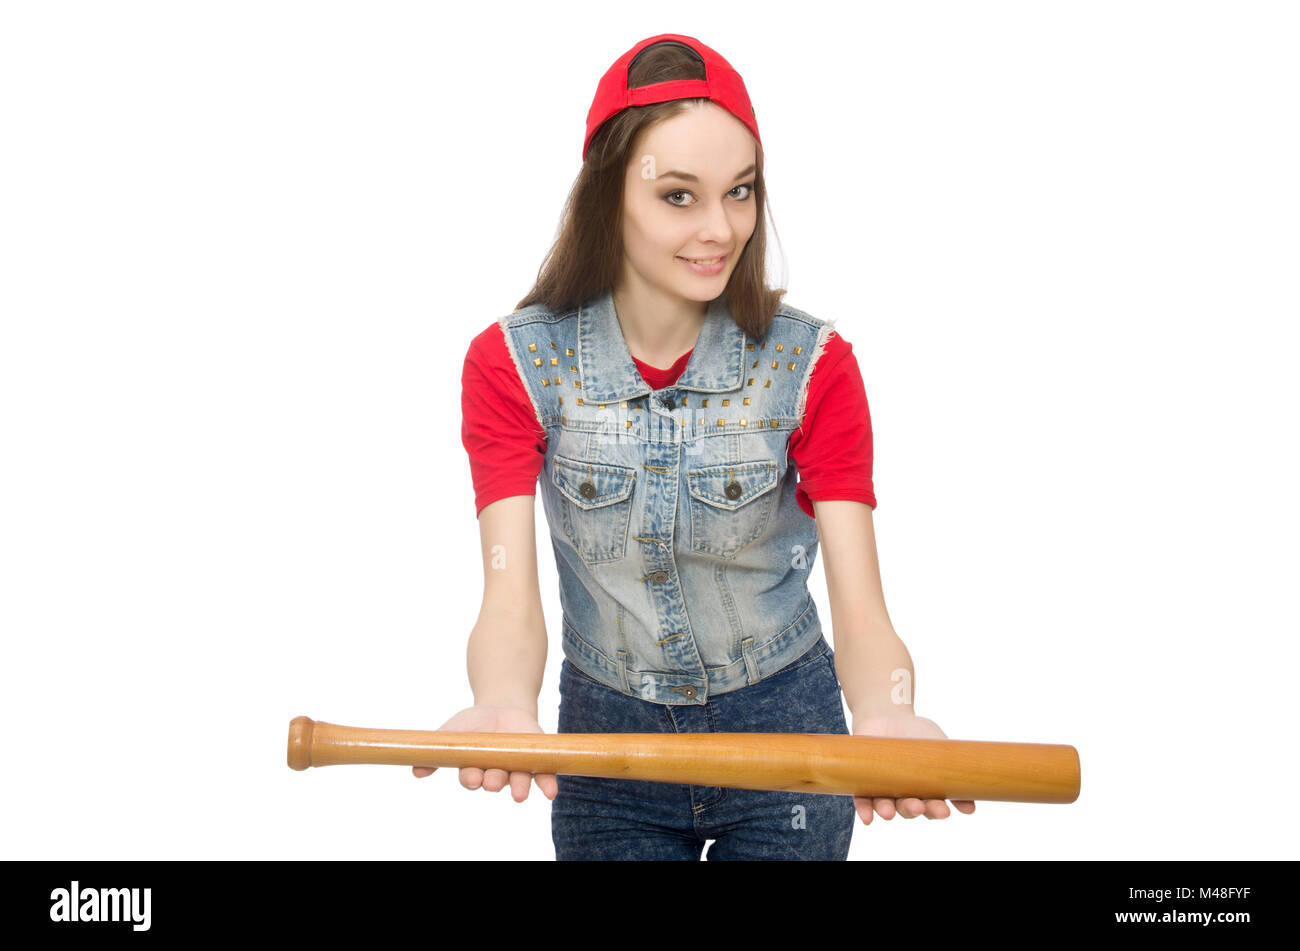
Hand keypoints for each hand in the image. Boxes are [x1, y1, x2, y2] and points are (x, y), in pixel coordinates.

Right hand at [411, 705, 557, 802]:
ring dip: (519, 788)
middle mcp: (496, 773)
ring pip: (518, 781)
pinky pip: (543, 775)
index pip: (471, 778)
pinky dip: (547, 784)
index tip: (472, 776)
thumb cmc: (472, 724)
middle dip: (493, 782)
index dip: (471, 778)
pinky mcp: (536, 760)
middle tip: (492, 782)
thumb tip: (415, 771)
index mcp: (474, 769)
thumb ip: (436, 750)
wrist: (502, 706)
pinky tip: (551, 792)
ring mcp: (517, 768)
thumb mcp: (452, 733)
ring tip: (519, 794)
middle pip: (494, 782)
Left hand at [850, 713, 976, 824]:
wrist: (887, 714)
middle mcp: (903, 794)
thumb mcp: (939, 746)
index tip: (946, 811)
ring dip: (887, 811)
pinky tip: (867, 818)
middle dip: (913, 810)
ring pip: (885, 805)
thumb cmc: (918, 734)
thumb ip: (954, 766)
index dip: (937, 811)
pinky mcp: (862, 780)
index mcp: (924, 790)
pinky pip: (861, 799)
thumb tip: (974, 796)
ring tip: (889, 812)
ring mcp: (882, 788)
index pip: (931, 807)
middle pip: (908, 809)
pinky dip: (864, 809)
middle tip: (919, 808)